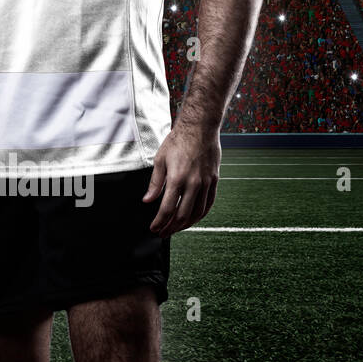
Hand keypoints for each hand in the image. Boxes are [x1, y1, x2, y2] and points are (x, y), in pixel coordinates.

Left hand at [143, 121, 220, 235]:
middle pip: (183, 215)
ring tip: (175, 228)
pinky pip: (209, 203)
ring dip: (186, 224)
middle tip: (163, 233)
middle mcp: (194, 184)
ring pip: (197, 212)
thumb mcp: (160, 160)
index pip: (167, 209)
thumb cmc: (177, 142)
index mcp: (177, 179)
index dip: (160, 222)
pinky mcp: (214, 181)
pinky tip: (193, 218)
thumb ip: (155, 183)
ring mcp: (206, 183)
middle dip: (171, 227)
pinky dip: (200, 214)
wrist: (200, 128)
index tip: (154, 229)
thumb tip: (147, 201)